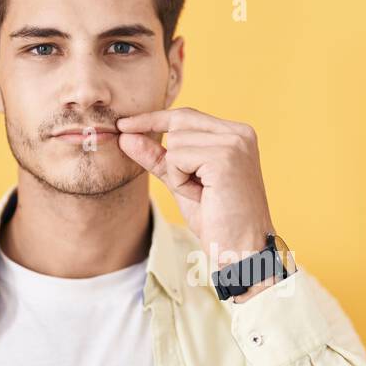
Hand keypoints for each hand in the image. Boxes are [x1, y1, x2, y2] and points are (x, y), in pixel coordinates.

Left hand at [116, 107, 274, 268]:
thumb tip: (125, 135)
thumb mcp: (183, 183)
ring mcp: (234, 143)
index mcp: (237, 134)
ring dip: (178, 174)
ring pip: (176, 142)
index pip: (186, 115)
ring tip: (204, 195)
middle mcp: (239, 133)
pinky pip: (177, 158)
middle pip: (179, 123)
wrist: (243, 250)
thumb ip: (158, 157)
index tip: (123, 125)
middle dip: (172, 157)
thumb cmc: (218, 221)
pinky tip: (203, 196)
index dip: (153, 119)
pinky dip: (181, 182)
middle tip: (197, 190)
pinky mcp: (224, 158)